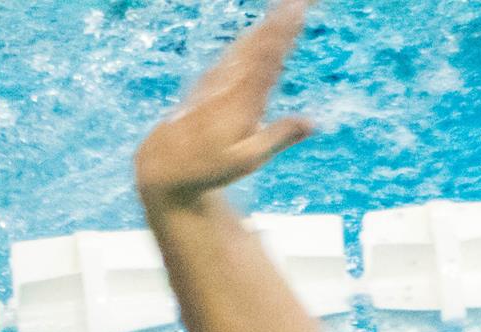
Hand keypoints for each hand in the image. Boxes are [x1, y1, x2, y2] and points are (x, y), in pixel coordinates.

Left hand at [134, 0, 315, 210]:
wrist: (166, 163)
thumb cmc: (210, 165)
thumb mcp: (247, 160)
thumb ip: (279, 137)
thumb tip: (314, 122)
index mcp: (241, 100)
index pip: (267, 58)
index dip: (283, 32)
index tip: (298, 9)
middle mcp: (228, 82)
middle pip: (259, 41)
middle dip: (281, 17)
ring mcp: (217, 77)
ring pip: (247, 41)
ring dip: (269, 20)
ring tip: (291, 4)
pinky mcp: (211, 78)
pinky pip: (237, 48)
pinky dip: (254, 34)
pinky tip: (263, 25)